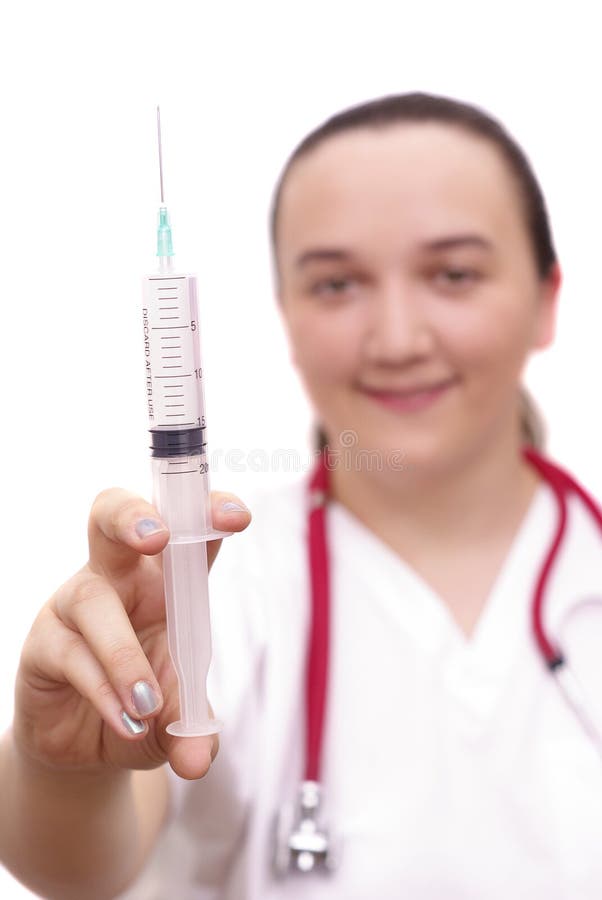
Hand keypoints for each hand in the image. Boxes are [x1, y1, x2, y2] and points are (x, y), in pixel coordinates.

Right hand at [12, 488, 250, 779]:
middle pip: (112, 516)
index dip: (206, 512)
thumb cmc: (144, 706)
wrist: (87, 747)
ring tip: (148, 703)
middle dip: (133, 516)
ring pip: (93, 600)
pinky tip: (126, 720)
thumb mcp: (177, 716)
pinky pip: (71, 653)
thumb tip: (199, 760)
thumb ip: (193, 729)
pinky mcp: (44, 642)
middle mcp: (118, 578)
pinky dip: (103, 690)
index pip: (187, 531)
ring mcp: (75, 604)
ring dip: (124, 654)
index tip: (235, 517)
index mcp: (166, 580)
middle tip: (158, 538)